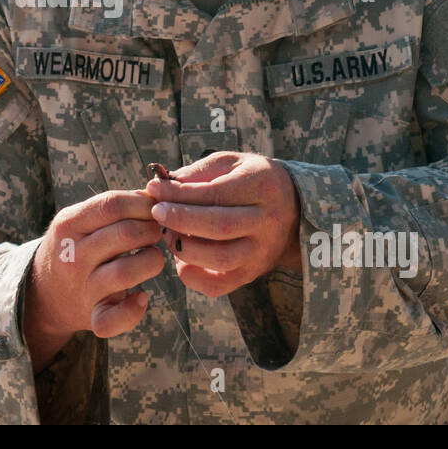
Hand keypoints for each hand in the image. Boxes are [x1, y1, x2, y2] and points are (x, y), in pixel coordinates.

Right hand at [25, 190, 165, 360]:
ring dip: (152, 260)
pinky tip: (142, 297)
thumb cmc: (74, 247)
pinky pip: (116, 318)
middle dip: (152, 229)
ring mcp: (82, 287)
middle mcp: (72, 255)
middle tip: (156, 232)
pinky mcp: (92, 316)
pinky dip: (135, 309)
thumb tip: (154, 191)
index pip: (112, 204)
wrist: (43, 293)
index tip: (154, 208)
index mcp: (69, 224)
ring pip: (126, 271)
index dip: (142, 203)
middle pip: (125, 233)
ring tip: (152, 256)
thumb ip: (112, 205)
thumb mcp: (81, 220)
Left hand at [145, 151, 300, 297]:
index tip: (154, 188)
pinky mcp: (253, 273)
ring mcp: (262, 251)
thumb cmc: (252, 180)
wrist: (293, 209)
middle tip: (156, 211)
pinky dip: (194, 278)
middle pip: (219, 225)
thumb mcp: (232, 163)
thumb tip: (164, 185)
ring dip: (185, 248)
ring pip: (221, 258)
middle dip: (180, 219)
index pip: (214, 193)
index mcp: (262, 185)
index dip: (179, 193)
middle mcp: (267, 221)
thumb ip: (200, 172)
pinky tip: (180, 261)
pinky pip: (221, 285)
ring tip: (167, 233)